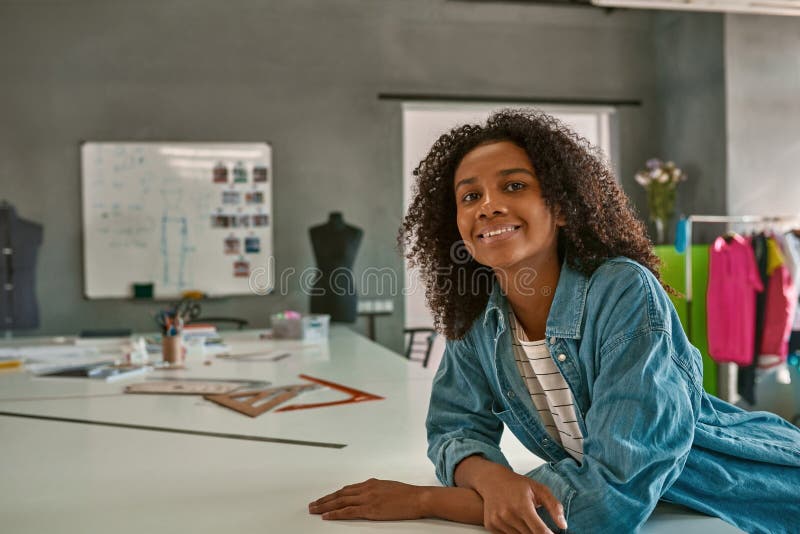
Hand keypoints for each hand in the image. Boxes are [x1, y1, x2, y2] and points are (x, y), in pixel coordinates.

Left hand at [308, 478, 424, 520]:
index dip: (334, 495)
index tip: (325, 498)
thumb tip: (369, 493)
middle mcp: (366, 489)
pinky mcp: (370, 509)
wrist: (418, 498)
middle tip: (313, 504)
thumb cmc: (408, 495)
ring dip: (325, 506)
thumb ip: (376, 490)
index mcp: (371, 483)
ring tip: (314, 510)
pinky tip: (326, 516)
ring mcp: (367, 498)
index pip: (347, 489)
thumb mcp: (389, 487)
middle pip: (340, 495)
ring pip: (340, 502)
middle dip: (325, 500)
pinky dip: (335, 514)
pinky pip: (348, 512)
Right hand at [457, 457, 566, 532]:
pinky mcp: (490, 525)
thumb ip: (554, 506)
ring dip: (526, 533)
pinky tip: (516, 523)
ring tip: (527, 522)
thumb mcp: (539, 489)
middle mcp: (508, 514)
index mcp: (522, 505)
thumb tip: (563, 525)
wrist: (492, 480)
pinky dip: (515, 533)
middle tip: (541, 528)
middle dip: (538, 533)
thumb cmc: (517, 484)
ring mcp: (497, 521)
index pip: (539, 531)